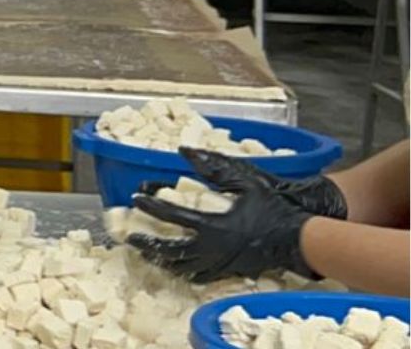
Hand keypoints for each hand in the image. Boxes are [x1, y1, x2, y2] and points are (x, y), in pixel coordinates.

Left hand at [128, 148, 316, 282]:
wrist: (299, 240)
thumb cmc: (275, 209)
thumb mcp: (247, 182)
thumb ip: (214, 168)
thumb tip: (184, 151)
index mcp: (214, 225)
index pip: (171, 215)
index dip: (150, 206)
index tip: (136, 198)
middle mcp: (213, 248)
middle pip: (169, 250)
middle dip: (147, 244)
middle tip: (130, 237)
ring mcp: (220, 263)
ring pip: (181, 267)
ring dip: (160, 260)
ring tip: (146, 253)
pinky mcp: (228, 272)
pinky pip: (198, 277)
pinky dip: (181, 272)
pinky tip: (174, 267)